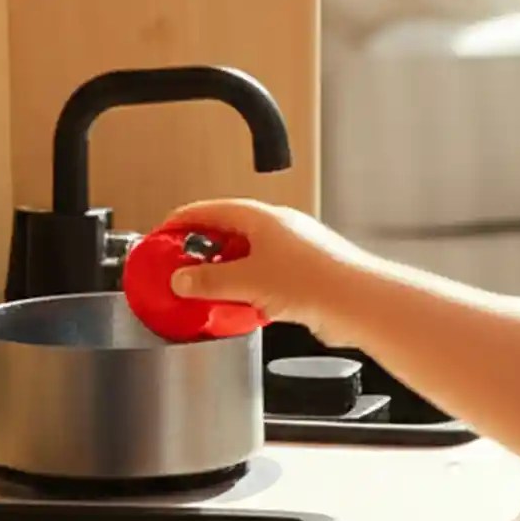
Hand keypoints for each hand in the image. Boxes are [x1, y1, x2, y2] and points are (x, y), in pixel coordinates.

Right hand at [158, 199, 371, 340]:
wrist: (357, 303)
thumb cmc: (316, 279)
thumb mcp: (247, 281)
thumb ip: (209, 281)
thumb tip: (183, 281)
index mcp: (260, 217)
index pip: (208, 210)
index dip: (180, 222)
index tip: (162, 236)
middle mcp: (276, 229)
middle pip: (225, 235)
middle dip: (200, 254)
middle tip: (178, 270)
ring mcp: (290, 252)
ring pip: (244, 260)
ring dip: (222, 277)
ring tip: (204, 295)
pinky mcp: (300, 277)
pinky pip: (261, 280)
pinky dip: (244, 292)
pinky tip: (238, 310)